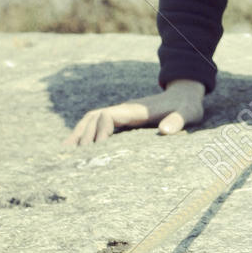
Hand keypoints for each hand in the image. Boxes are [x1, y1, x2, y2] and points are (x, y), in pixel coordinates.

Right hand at [66, 79, 205, 145]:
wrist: (186, 94)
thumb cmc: (187, 107)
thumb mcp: (187, 114)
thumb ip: (177, 121)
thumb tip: (165, 131)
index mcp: (134, 110)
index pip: (107, 116)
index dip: (99, 132)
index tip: (96, 151)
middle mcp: (123, 109)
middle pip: (93, 118)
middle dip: (80, 135)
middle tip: (69, 158)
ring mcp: (121, 113)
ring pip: (91, 120)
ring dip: (77, 134)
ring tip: (63, 153)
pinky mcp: (122, 119)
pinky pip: (98, 125)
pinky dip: (85, 134)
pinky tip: (78, 149)